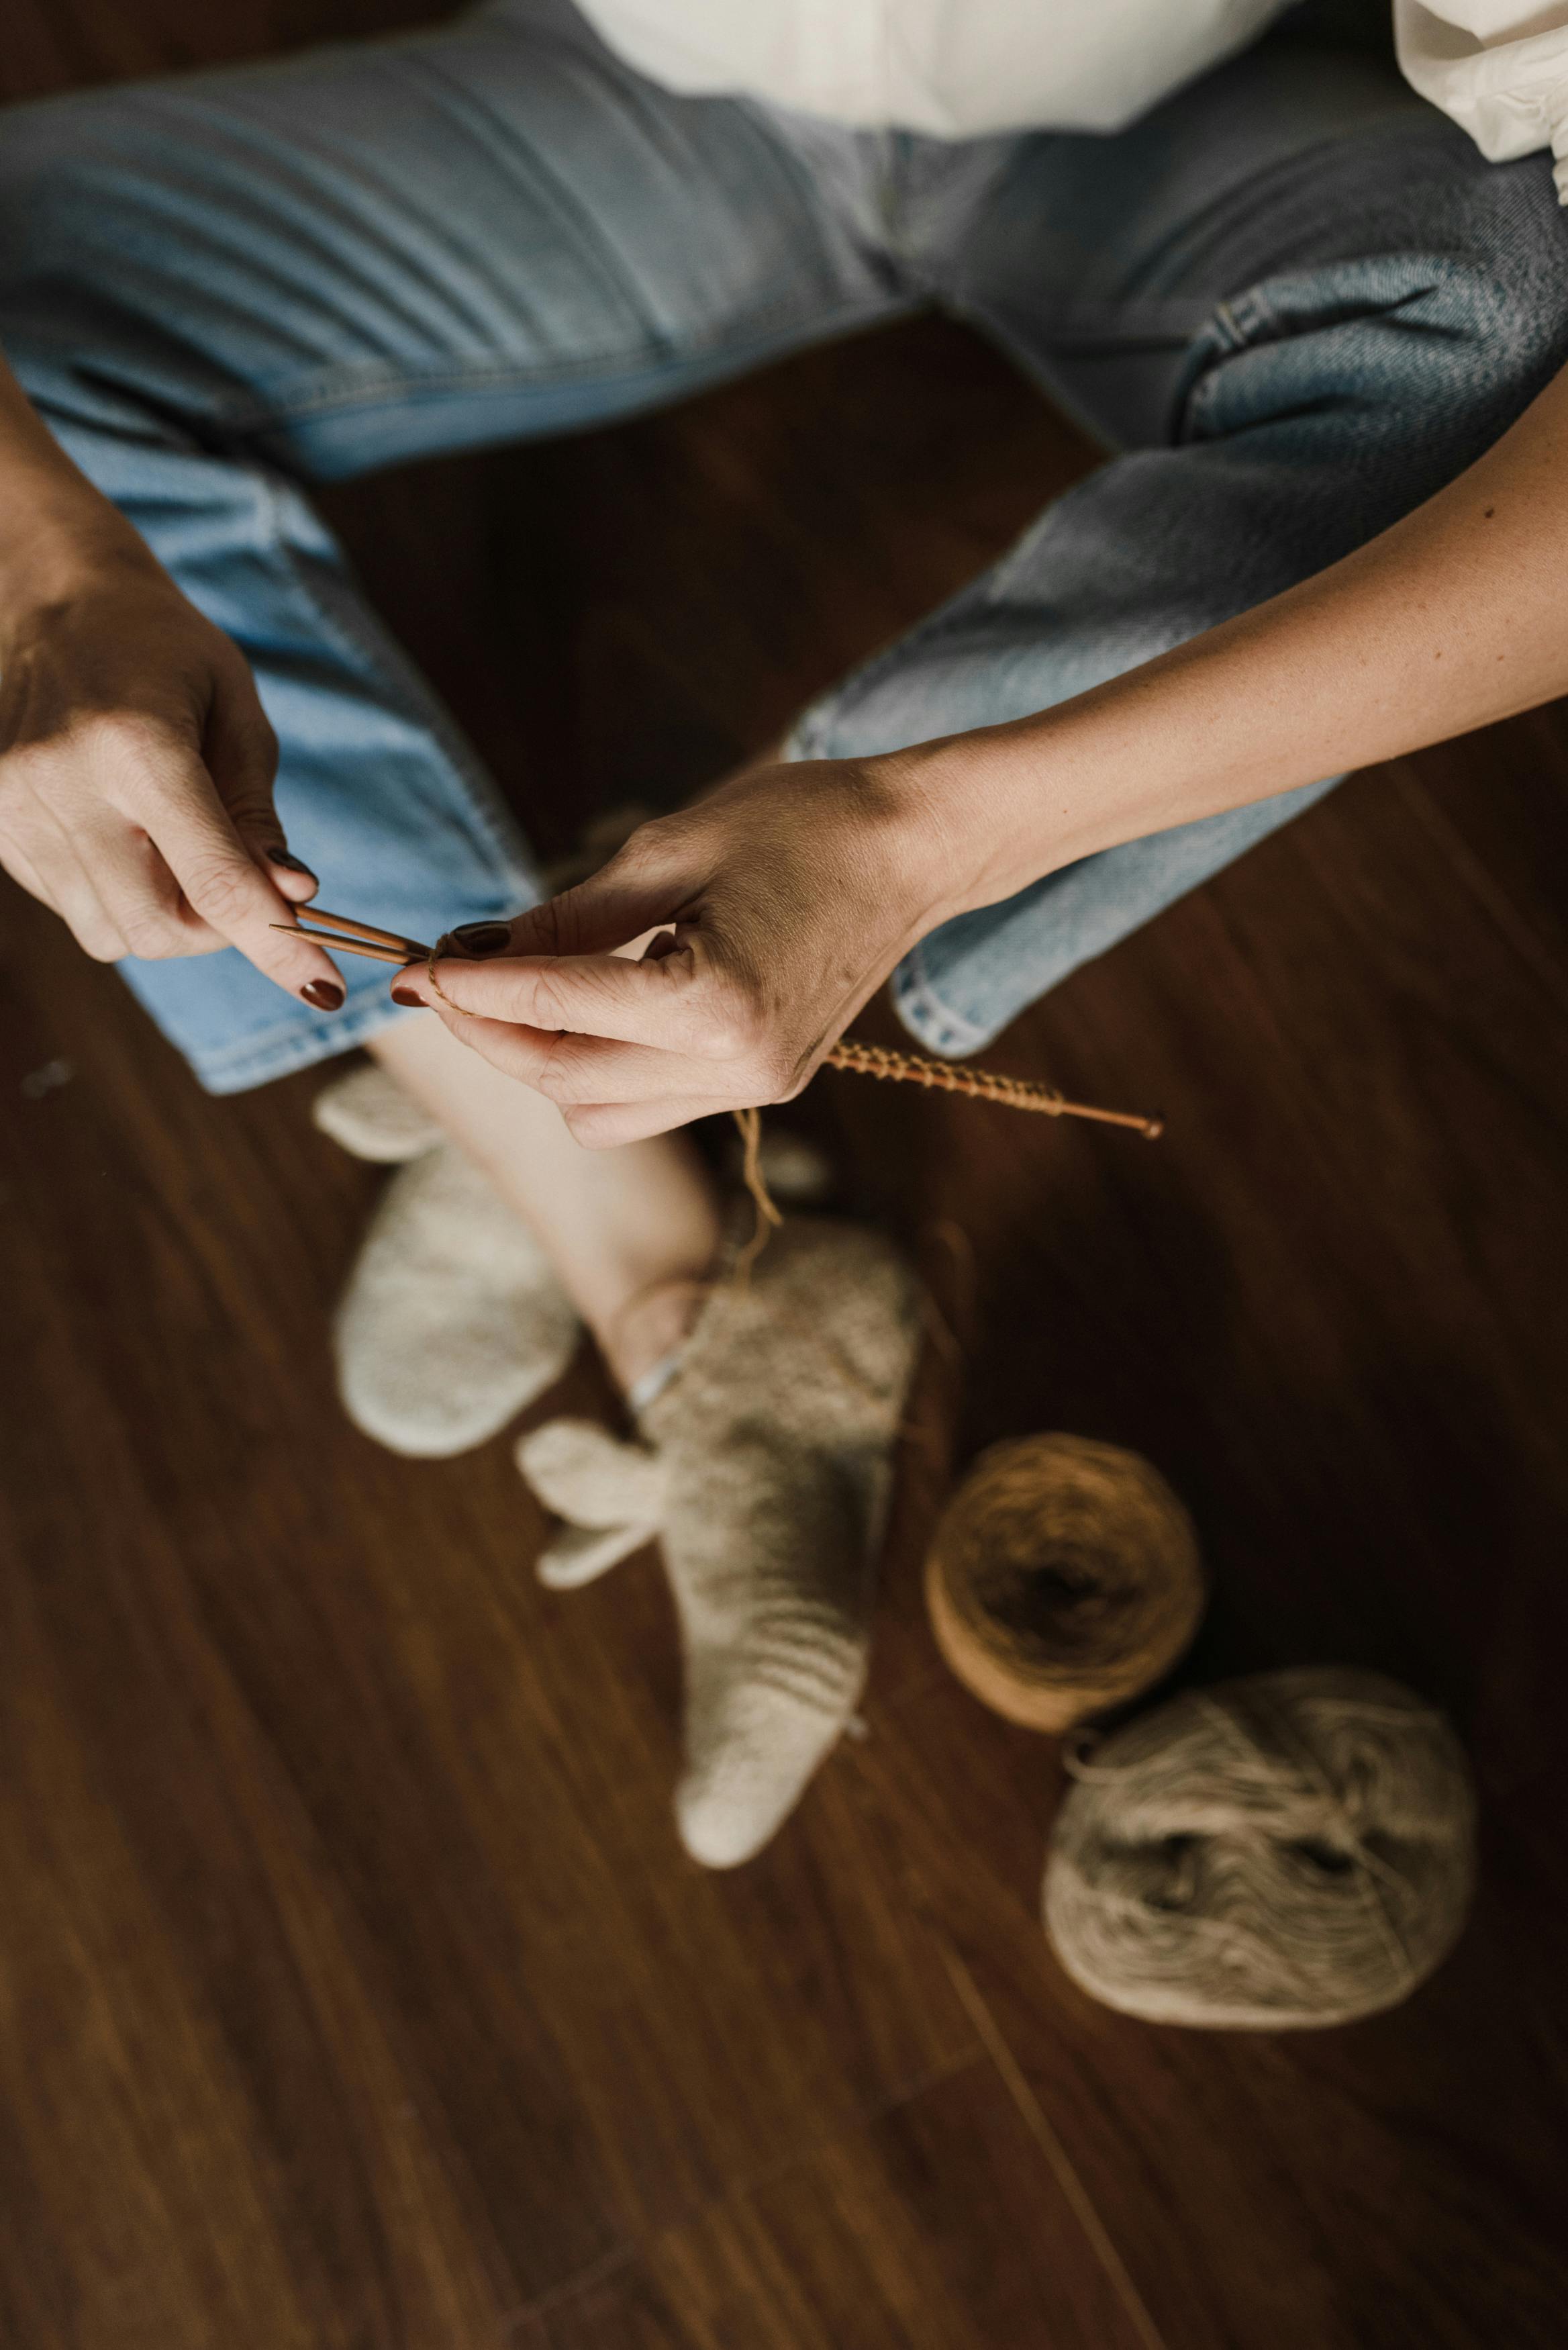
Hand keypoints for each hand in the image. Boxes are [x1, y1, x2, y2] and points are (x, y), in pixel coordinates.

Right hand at [0, 536, 342, 999]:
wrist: (50, 600)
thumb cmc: (163, 650)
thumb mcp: (235, 711)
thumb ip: (257, 811)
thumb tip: (292, 896)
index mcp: (137, 747)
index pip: (217, 883)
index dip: (278, 946)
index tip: (323, 989)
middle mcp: (64, 784)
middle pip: (156, 929)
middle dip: (216, 934)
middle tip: (243, 891)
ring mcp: (15, 808)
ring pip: (110, 933)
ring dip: (165, 922)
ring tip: (181, 856)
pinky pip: (71, 907)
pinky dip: (118, 898)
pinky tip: (128, 838)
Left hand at [391, 755, 954, 1144]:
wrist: (918, 848)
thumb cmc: (803, 823)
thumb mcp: (669, 851)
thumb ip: (568, 917)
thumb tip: (471, 953)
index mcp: (717, 1003)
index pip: (558, 1009)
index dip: (472, 990)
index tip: (414, 967)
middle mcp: (739, 1066)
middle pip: (567, 1081)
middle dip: (491, 1035)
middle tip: (440, 980)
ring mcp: (756, 1087)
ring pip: (600, 1115)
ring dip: (540, 1065)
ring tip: (506, 999)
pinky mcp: (765, 1086)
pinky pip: (648, 1104)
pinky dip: (595, 1068)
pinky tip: (582, 1011)